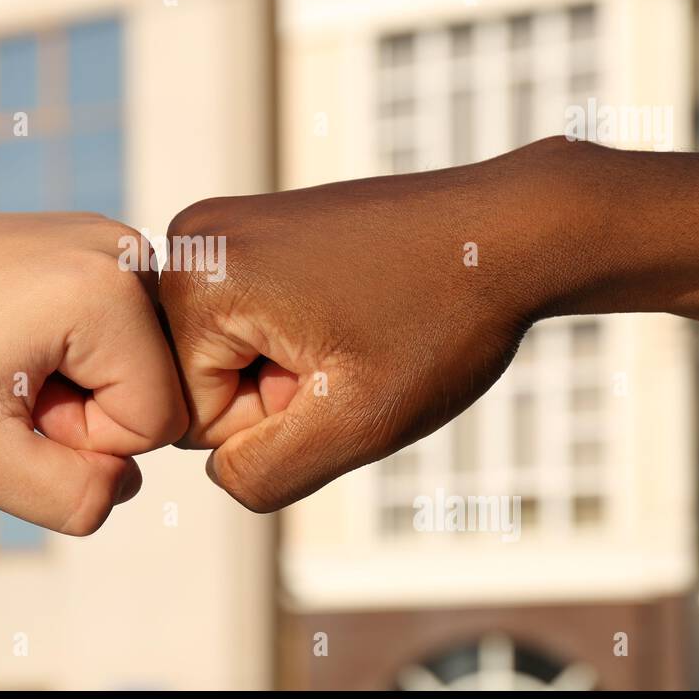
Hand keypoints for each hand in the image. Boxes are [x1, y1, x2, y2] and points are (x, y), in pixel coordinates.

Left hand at [0, 210, 188, 534]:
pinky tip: (16, 337)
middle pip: (158, 387)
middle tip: (6, 384)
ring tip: (9, 359)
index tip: (13, 403)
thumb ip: (69, 498)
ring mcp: (113, 240)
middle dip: (84, 412)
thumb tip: (125, 485)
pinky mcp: (96, 244)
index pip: (158, 421)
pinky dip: (75, 353)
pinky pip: (122, 333)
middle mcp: (126, 250)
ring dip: (79, 385)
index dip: (83, 440)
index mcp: (110, 291)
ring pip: (141, 363)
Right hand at [160, 134, 698, 511]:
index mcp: (195, 279)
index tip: (335, 368)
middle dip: (271, 392)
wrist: (508, 230)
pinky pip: (241, 324)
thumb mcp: (357, 423)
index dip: (272, 421)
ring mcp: (219, 226)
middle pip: (195, 385)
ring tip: (350, 326)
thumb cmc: (444, 317)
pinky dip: (289, 334)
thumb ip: (263, 472)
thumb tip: (217, 470)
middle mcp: (190, 237)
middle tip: (348, 348)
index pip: (190, 421)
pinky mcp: (248, 228)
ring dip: (283, 365)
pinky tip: (346, 308)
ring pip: (221, 358)